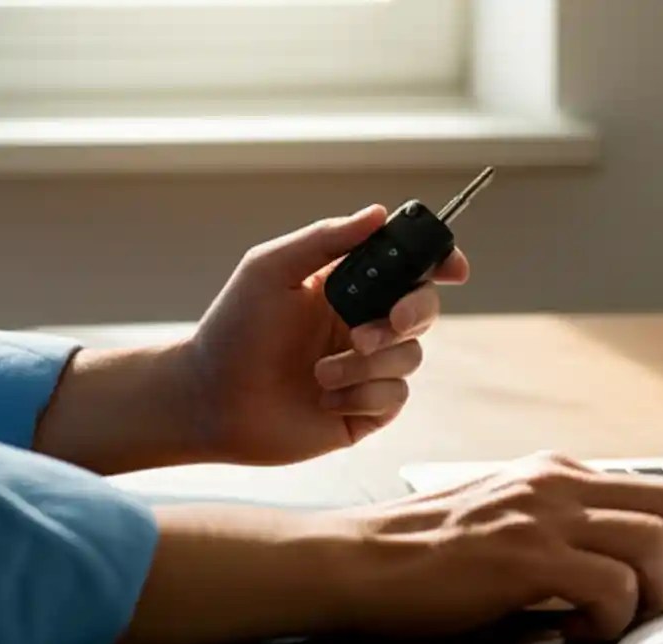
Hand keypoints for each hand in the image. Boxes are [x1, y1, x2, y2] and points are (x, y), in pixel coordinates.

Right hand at [110, 452, 662, 643]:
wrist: (361, 559)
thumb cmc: (432, 552)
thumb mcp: (510, 519)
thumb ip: (567, 528)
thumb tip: (633, 567)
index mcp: (559, 472)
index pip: (662, 487)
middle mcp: (558, 482)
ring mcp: (541, 515)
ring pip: (652, 543)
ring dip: (657, 593)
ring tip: (628, 621)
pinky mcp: (522, 556)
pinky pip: (608, 585)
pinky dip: (614, 616)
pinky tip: (581, 628)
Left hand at [185, 206, 469, 464]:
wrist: (209, 399)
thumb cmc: (232, 329)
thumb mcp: (271, 268)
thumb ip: (326, 239)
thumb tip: (379, 213)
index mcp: (346, 287)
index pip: (407, 268)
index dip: (438, 263)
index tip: (454, 269)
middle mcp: (362, 325)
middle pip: (422, 310)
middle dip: (411, 314)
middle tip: (376, 328)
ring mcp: (366, 370)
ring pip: (409, 357)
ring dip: (368, 364)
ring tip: (320, 373)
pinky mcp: (364, 411)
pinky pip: (394, 397)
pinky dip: (363, 395)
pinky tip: (324, 397)